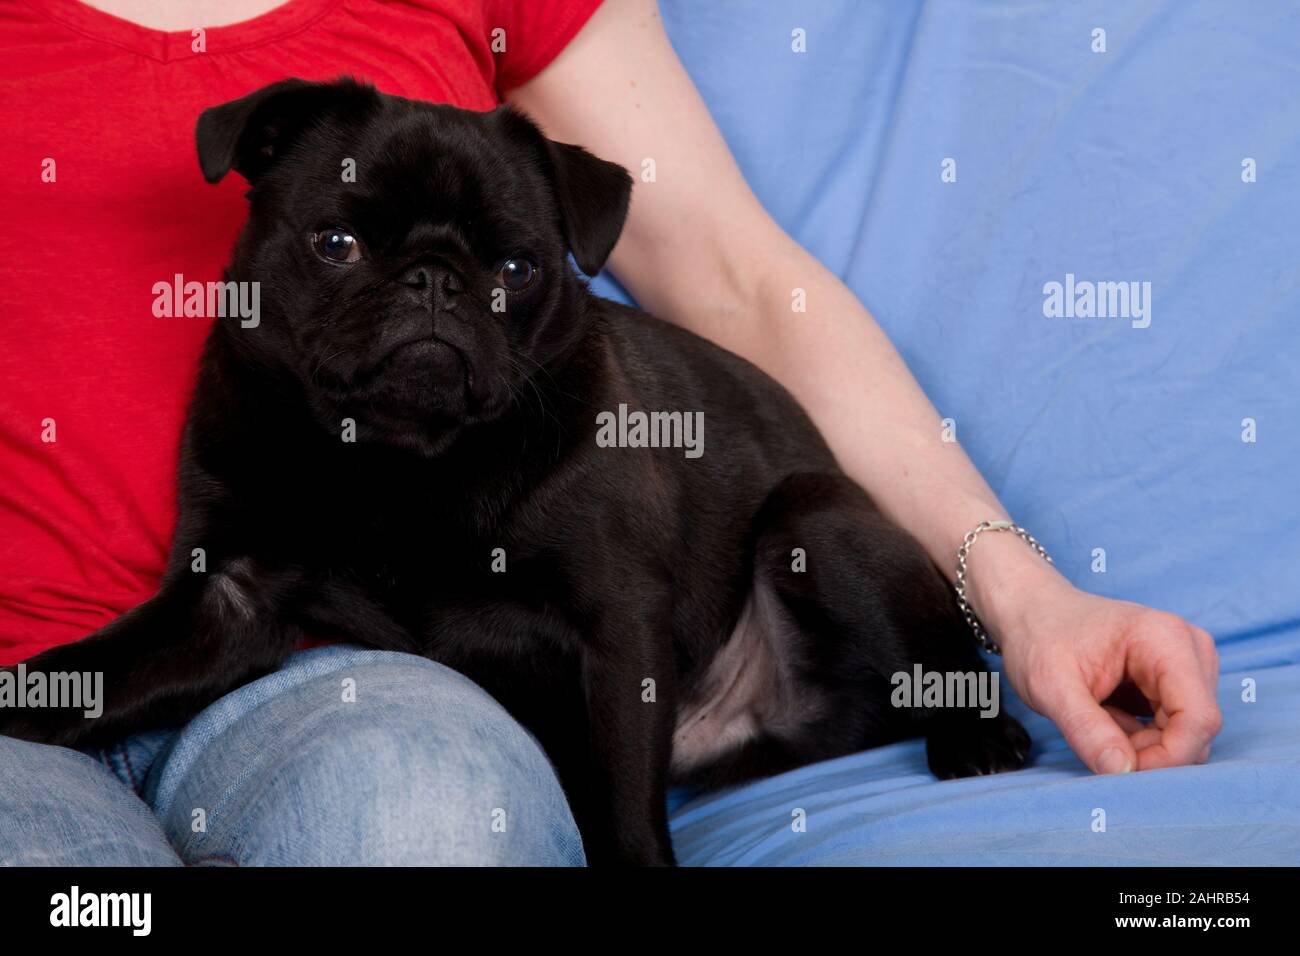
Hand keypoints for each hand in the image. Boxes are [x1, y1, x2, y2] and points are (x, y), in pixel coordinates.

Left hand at [976, 554, 1221, 773]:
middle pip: (1195, 729)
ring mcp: (1187, 666)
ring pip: (1185, 734)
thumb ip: (1086, 729)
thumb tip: (1121, 772)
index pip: (1199, 718)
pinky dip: (1138, 736)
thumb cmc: (1040, 638)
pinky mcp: (1175, 682)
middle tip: (1095, 740)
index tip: (1122, 770)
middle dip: (1150, 751)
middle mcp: (1189, 649)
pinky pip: (1172, 729)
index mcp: (1166, 639)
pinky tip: (1106, 715)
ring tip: (1096, 717)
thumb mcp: (1051, 686)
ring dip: (1142, 744)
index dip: (1168, 756)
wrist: (1033, 612)